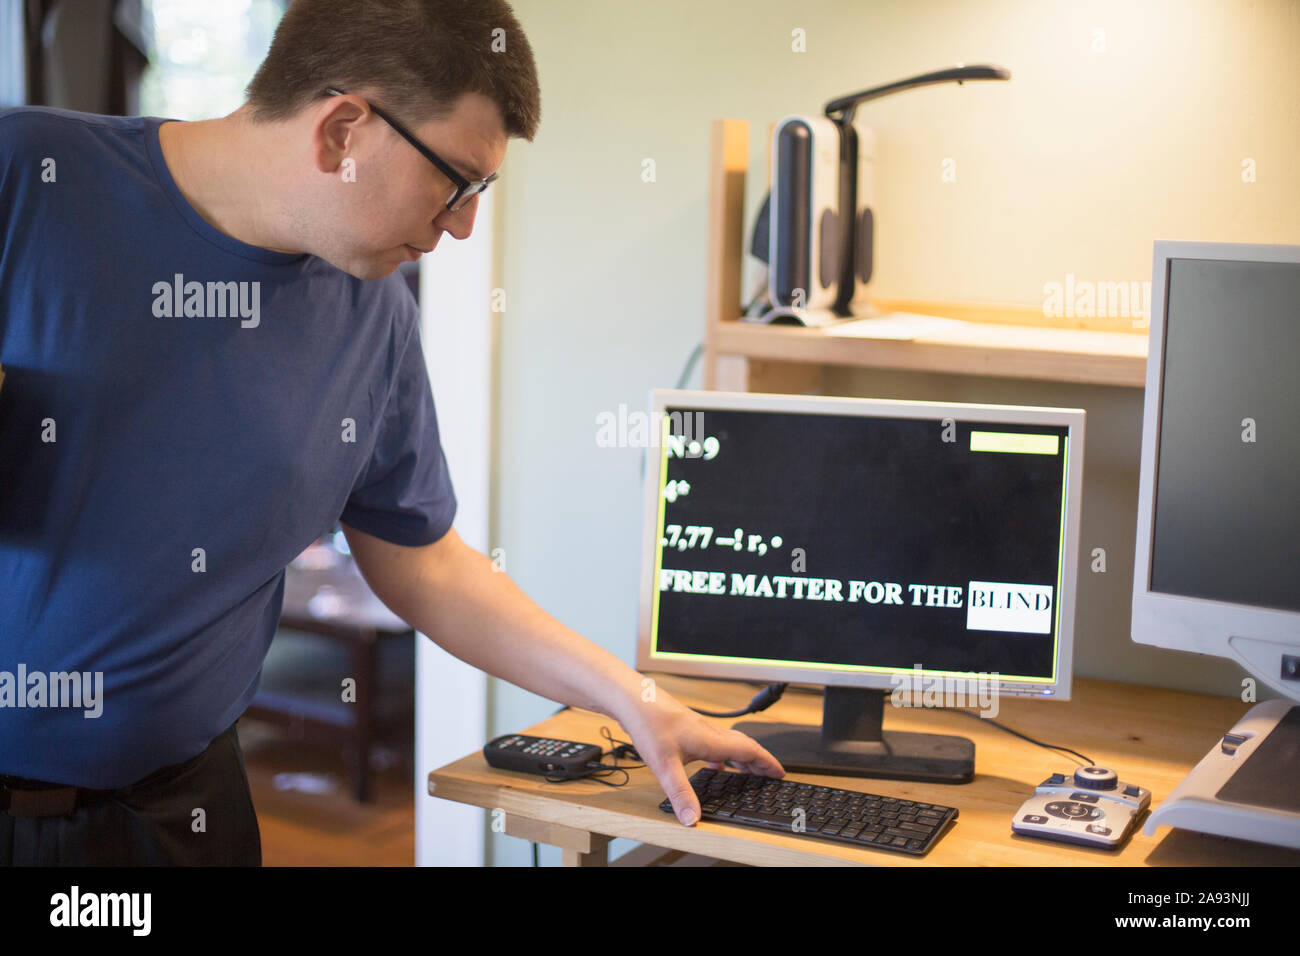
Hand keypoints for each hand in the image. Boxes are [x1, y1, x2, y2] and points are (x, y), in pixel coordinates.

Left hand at [617, 689, 784, 825]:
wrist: (632, 698)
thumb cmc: (649, 723)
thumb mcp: (665, 765)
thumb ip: (680, 793)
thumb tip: (692, 818)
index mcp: (711, 740)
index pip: (749, 751)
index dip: (767, 763)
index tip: (780, 773)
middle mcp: (708, 731)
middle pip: (742, 746)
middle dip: (758, 762)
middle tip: (769, 775)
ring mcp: (697, 727)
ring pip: (727, 742)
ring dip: (740, 757)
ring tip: (744, 772)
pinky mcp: (686, 726)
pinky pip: (712, 741)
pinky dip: (720, 754)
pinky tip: (709, 763)